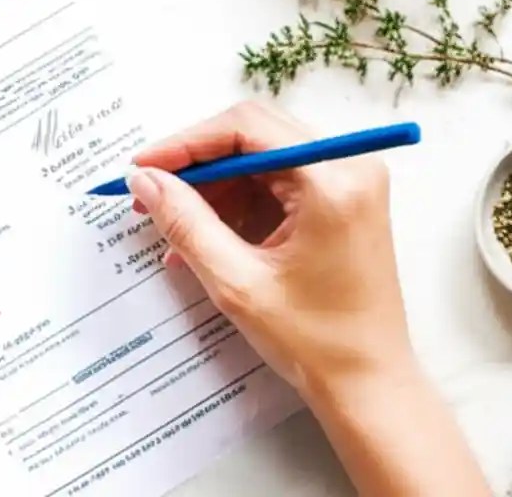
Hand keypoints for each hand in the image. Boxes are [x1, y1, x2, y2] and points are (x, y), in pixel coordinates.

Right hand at [129, 102, 488, 495]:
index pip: (246, 128)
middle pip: (253, 134)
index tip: (144, 165)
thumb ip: (185, 222)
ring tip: (171, 222)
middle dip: (196, 162)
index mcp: (332, 181)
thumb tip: (145, 180)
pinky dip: (236, 202)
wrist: (367, 383)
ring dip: (213, 185)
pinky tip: (203, 235)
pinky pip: (276, 182)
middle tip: (151, 190)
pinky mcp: (341, 201)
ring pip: (260, 157)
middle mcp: (349, 168)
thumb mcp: (235, 281)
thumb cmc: (316, 341)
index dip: (186, 142)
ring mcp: (348, 183)